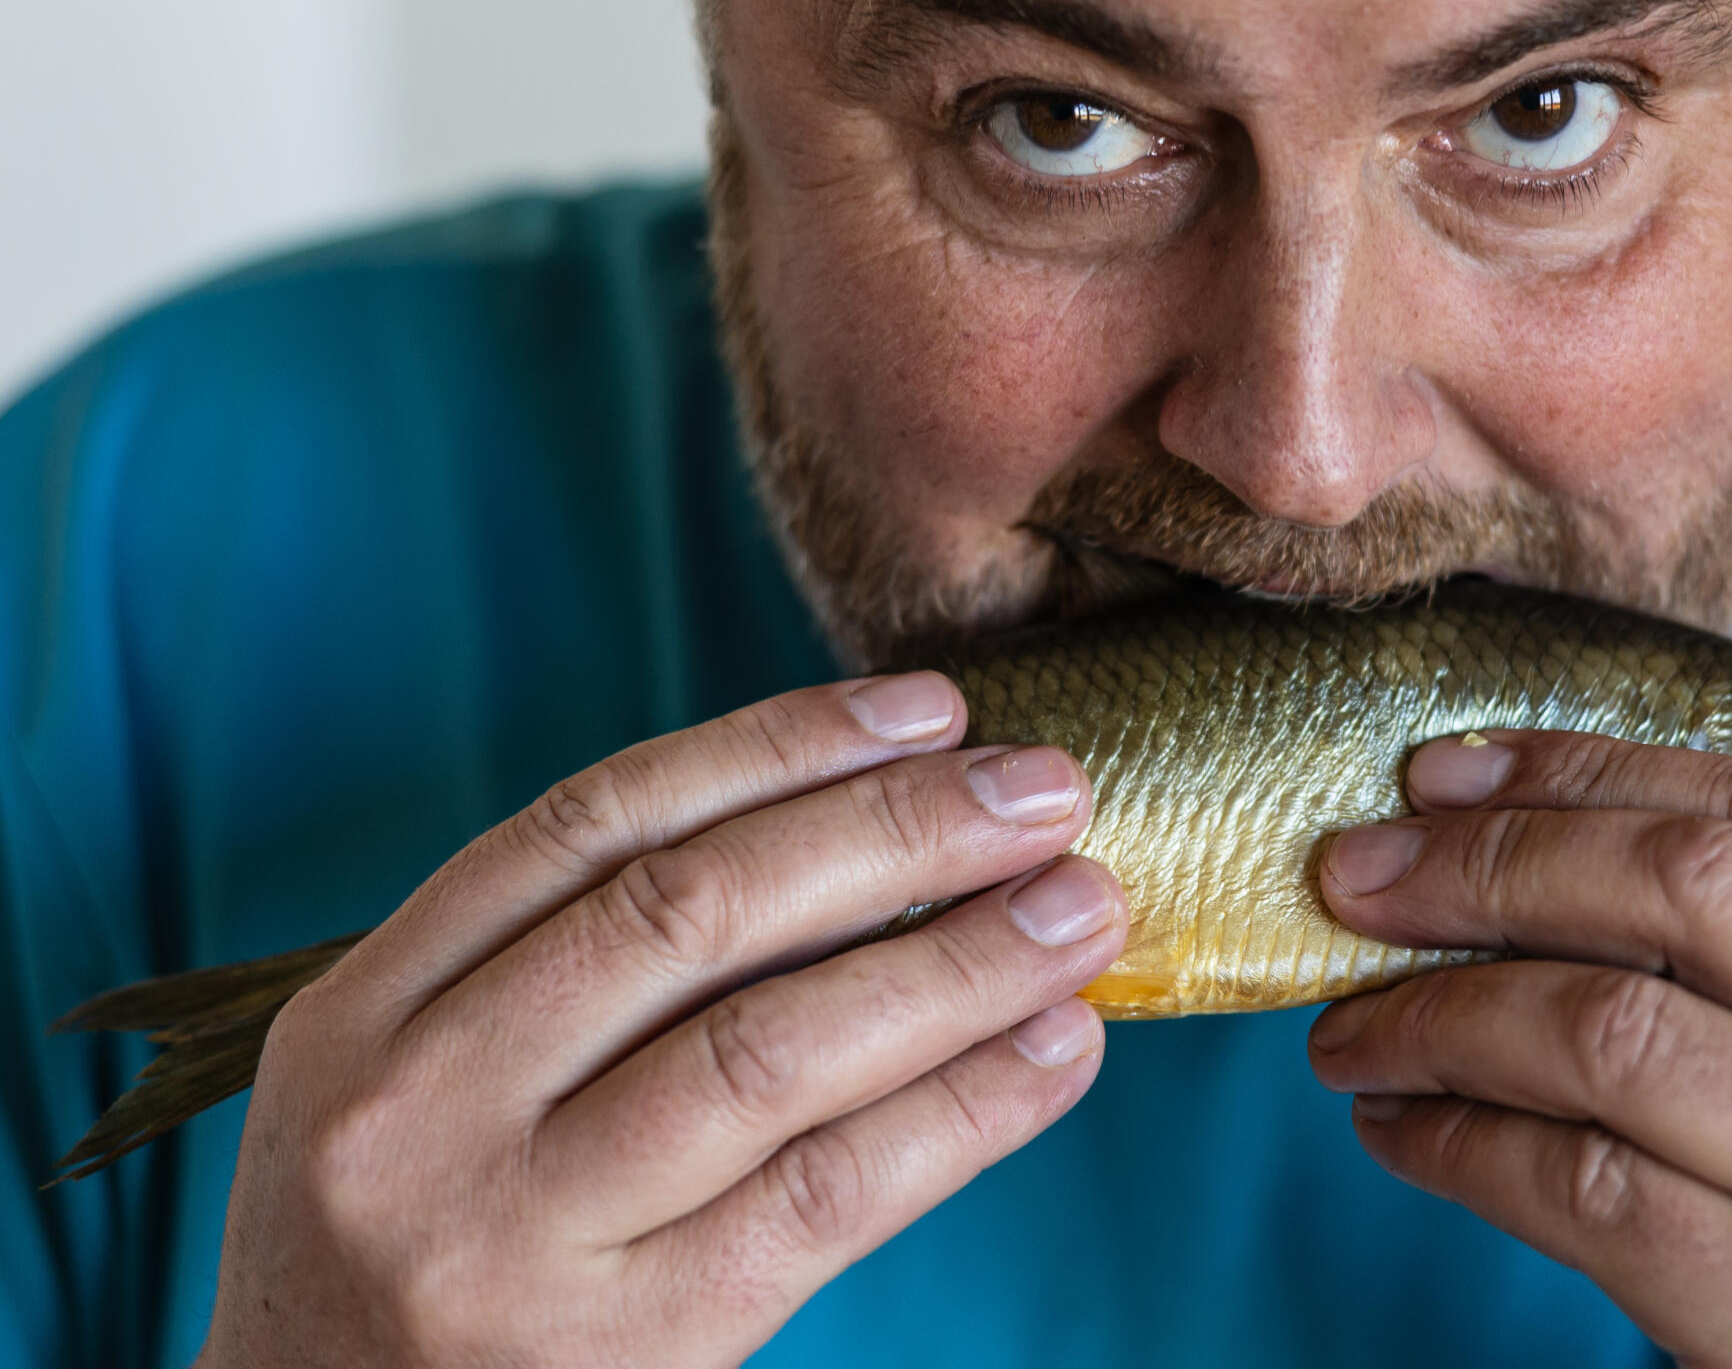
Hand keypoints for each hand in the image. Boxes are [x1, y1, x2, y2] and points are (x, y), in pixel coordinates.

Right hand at [201, 675, 1124, 1367]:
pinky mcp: (626, 1351)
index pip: (594, 824)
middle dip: (895, 831)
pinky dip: (964, 1109)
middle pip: (691, 915)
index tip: (928, 710)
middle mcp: (419, 1112)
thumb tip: (868, 841)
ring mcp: (513, 1239)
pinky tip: (1057, 1050)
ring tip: (1083, 909)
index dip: (780, 746)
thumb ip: (578, 977)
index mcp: (364, 1014)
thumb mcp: (425, 1097)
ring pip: (774, 1049)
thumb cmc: (419, 1263)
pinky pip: (828, 1197)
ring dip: (957, 962)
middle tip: (1045, 789)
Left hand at [1308, 732, 1731, 1367]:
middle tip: (1360, 875)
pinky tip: (1400, 1128)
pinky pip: (1585, 1192)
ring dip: (1440, 1013)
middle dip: (1494, 862)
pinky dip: (1460, 1144)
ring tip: (1352, 1028)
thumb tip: (1560, 855)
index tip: (1452, 772)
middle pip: (1692, 886)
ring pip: (1613, 1030)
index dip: (1591, 772)